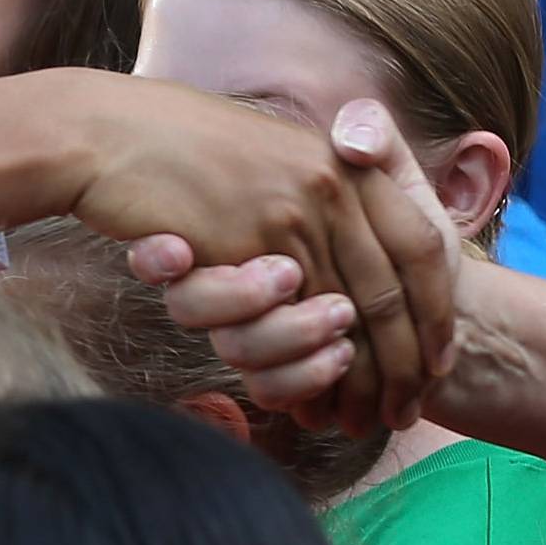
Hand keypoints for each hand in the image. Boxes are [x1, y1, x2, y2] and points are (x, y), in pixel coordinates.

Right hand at [0, 73, 453, 436]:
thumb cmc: (175, 145)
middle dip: (407, 360)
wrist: (107, 132)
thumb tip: (343, 244)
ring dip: (360, 375)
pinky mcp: (244, 243)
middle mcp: (329, 180)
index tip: (438, 357)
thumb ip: (309, 185)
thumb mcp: (263, 152)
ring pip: (346, 313)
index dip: (436, 306)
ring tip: (362, 412)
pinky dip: (304, 365)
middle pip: (394, 288)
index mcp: (341, 158)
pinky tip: (312, 393)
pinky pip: (289, 321)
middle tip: (409, 409)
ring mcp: (288, 211)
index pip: (419, 242)